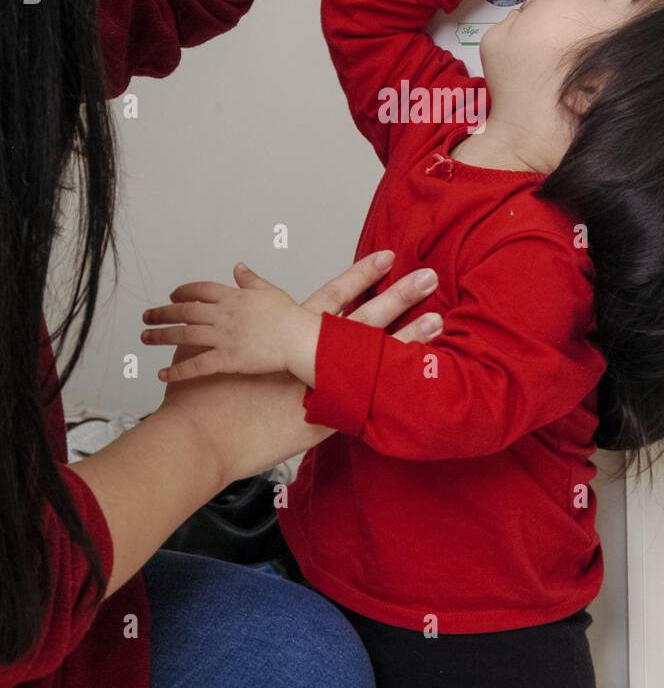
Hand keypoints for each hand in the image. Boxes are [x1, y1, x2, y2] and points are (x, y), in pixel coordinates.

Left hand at [142, 263, 309, 382]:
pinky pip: (196, 366)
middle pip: (184, 312)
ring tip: (145, 338)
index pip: (199, 290)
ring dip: (161, 336)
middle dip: (162, 313)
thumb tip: (238, 267)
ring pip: (184, 335)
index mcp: (233, 297)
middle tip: (146, 317)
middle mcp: (223, 315)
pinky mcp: (226, 360)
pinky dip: (177, 371)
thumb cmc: (289, 316)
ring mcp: (223, 337)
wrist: (299, 339)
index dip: (182, 292)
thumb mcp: (269, 291)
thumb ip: (250, 279)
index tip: (171, 296)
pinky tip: (162, 374)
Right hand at [155, 251, 444, 487]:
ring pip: (374, 363)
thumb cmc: (202, 394)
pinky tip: (421, 398)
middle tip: (429, 276)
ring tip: (439, 324)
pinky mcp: (324, 423)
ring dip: (408, 343)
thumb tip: (230, 289)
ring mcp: (322, 390)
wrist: (201, 433)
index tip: (388, 255)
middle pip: (363, 320)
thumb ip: (228, 317)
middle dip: (398, 296)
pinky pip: (366, 410)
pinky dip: (391, 402)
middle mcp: (313, 358)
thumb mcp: (214, 345)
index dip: (361, 275)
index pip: (334, 296)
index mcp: (292, 337)